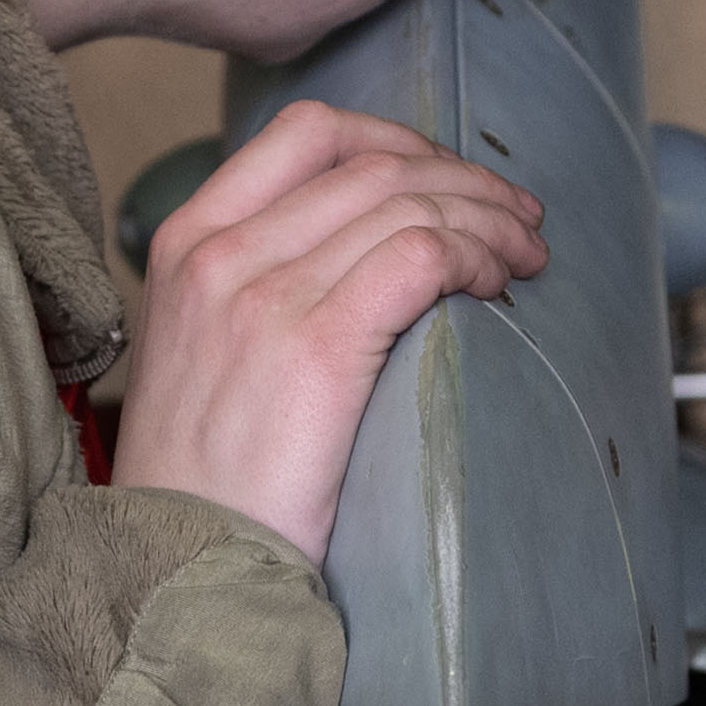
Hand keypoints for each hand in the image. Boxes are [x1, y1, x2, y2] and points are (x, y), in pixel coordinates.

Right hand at [110, 101, 545, 560]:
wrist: (179, 569)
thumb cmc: (203, 485)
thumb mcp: (199, 358)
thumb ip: (249, 291)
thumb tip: (354, 261)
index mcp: (186, 244)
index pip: (306, 135)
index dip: (396, 141)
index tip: (445, 179)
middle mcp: (218, 253)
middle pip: (371, 163)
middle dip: (462, 179)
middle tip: (517, 219)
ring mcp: (262, 294)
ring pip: (406, 201)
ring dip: (486, 218)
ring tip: (526, 256)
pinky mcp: (316, 345)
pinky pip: (422, 255)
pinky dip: (475, 255)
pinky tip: (499, 285)